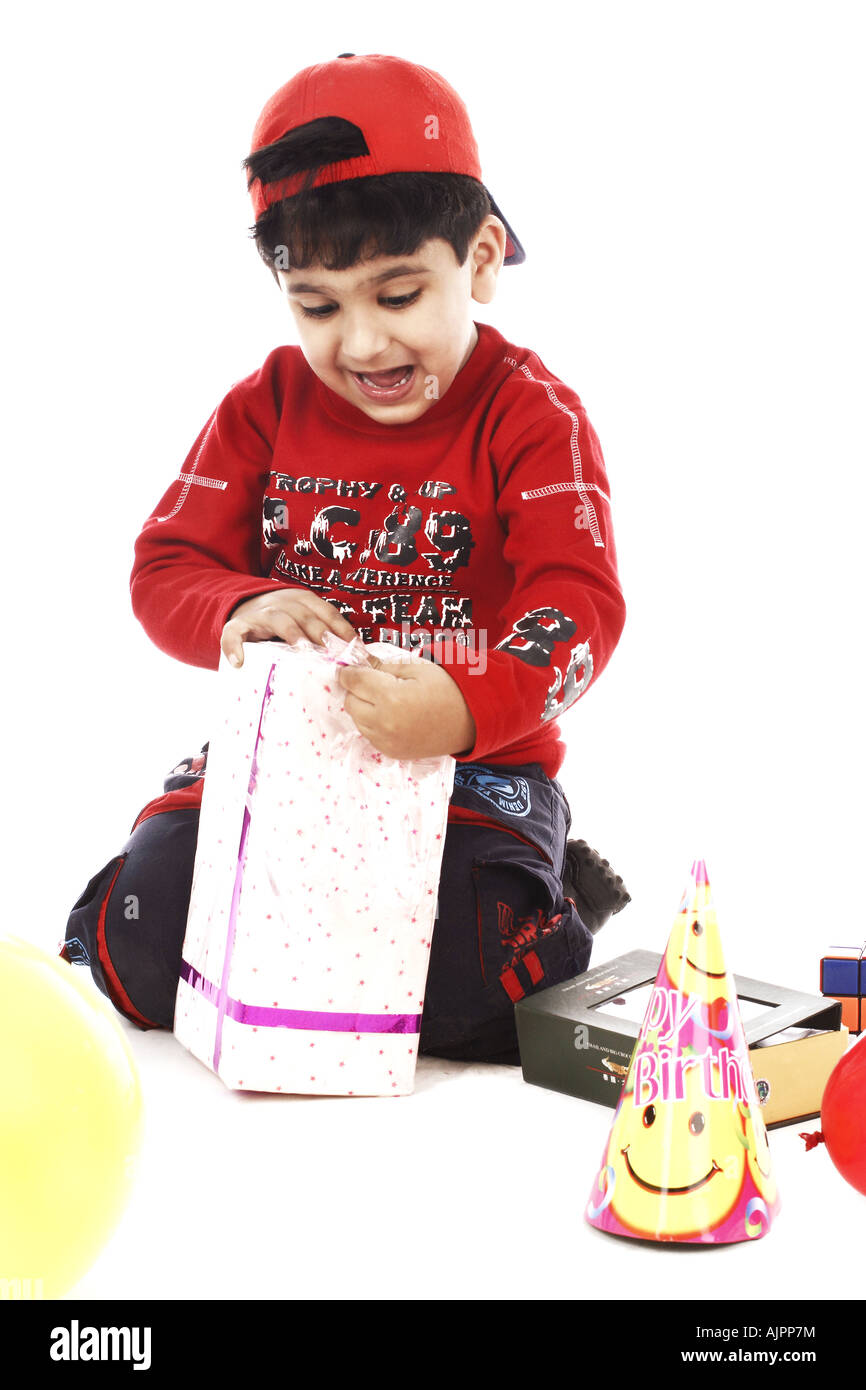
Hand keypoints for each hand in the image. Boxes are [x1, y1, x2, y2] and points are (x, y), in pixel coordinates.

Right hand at [221, 589, 356, 666]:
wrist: (243, 608)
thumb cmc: (283, 621)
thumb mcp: (304, 618)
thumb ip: (325, 630)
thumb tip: (357, 652)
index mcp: (303, 600)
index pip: (328, 612)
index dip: (342, 630)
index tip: (355, 649)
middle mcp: (282, 603)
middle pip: (305, 616)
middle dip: (320, 633)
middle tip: (332, 652)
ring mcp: (259, 614)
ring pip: (277, 620)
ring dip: (291, 633)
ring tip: (301, 650)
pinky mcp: (237, 626)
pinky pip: (233, 635)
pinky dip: (234, 648)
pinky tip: (239, 663)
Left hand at [338, 655, 475, 759]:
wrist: (471, 722)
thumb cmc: (447, 689)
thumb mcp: (417, 668)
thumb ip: (384, 666)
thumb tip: (360, 663)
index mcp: (390, 696)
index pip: (352, 680)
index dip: (349, 671)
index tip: (350, 667)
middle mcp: (384, 722)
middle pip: (349, 701)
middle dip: (356, 689)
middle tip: (373, 682)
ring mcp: (386, 741)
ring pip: (356, 719)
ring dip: (363, 707)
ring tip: (385, 699)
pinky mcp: (391, 752)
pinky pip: (369, 734)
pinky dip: (373, 723)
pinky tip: (392, 715)